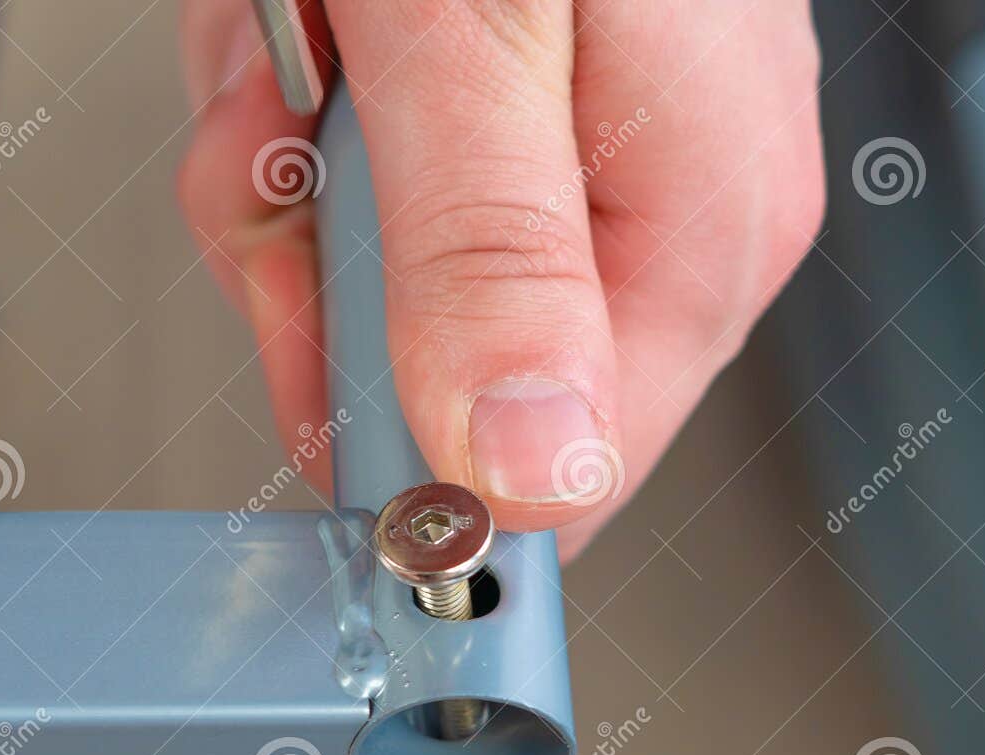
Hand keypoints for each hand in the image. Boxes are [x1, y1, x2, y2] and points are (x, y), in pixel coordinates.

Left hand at [178, 0, 822, 556]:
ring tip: (300, 40)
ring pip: (380, 290)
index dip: (422, 473)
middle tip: (295, 145)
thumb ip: (499, 253)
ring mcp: (571, 161)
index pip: (567, 478)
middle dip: (324, 281)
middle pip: (449, 385)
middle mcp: (655, 210)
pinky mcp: (490, 117)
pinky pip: (359, 192)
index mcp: (697, 221)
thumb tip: (534, 473)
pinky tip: (300, 30)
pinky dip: (286, 119)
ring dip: (288, 181)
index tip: (322, 404)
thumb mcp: (475, 24)